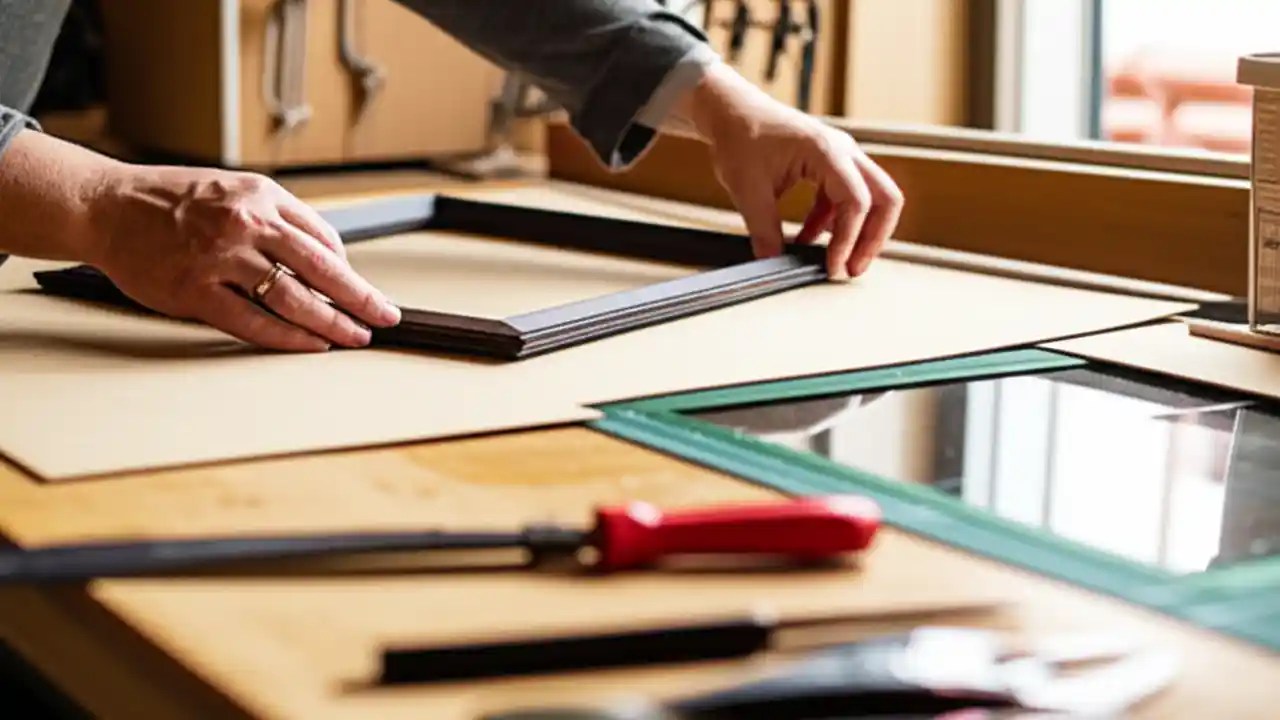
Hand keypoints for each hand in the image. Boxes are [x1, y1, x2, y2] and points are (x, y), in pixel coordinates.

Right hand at [87, 165, 400, 350]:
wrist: (106, 206)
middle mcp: (246, 224)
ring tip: (355, 336)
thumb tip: (322, 256)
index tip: (363, 291)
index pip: (322, 237)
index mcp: (261, 196)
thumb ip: (275, 220)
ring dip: (332, 322)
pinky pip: (253, 322)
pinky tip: (311, 346)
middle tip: (386, 315)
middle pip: (321, 268)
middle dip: (361, 297)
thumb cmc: (170, 201)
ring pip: (293, 298)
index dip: (348, 269)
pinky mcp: (196, 291)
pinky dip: (288, 338)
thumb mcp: (232, 190)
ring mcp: (221, 259)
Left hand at [678, 62, 904, 278]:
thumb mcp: (747, 189)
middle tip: (852, 269)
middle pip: (884, 198)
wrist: (731, 112)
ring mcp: (840, 157)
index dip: (848, 240)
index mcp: (825, 151)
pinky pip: (845, 198)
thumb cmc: (740, 136)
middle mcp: (842, 151)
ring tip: (834, 262)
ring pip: (870, 199)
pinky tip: (809, 239)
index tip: (832, 268)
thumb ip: (763, 229)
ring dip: (857, 232)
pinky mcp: (830, 166)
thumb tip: (772, 263)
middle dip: (873, 238)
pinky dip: (833, 223)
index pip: (856, 202)